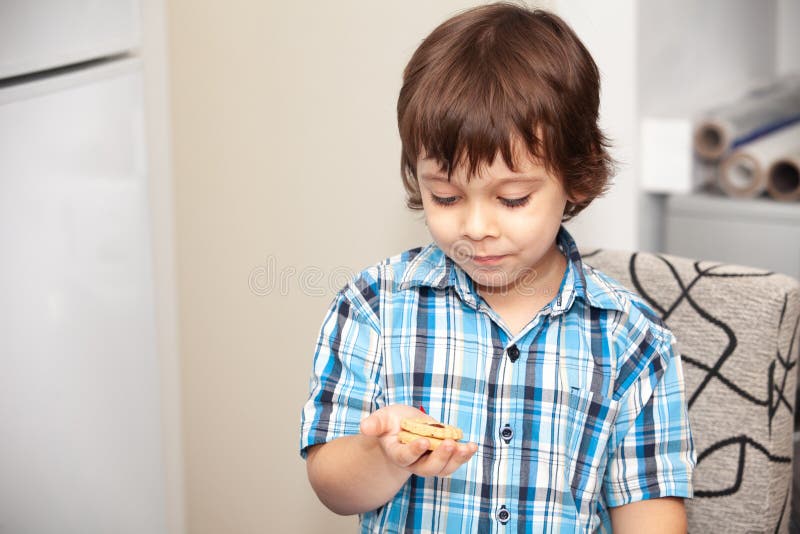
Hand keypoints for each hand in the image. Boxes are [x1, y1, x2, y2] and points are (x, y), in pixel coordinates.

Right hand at [359, 404, 478, 477]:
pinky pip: (455, 461)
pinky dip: (464, 455)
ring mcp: (430, 461)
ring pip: (444, 468)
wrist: (402, 428)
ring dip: (457, 459)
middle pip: (428, 468)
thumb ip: (374, 424)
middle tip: (449, 443)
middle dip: (440, 457)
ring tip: (467, 447)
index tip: (423, 441)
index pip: (405, 457)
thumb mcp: (382, 419)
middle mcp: (415, 462)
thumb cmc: (391, 424)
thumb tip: (364, 427)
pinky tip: (472, 446)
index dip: (414, 451)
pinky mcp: (443, 456)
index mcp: (397, 453)